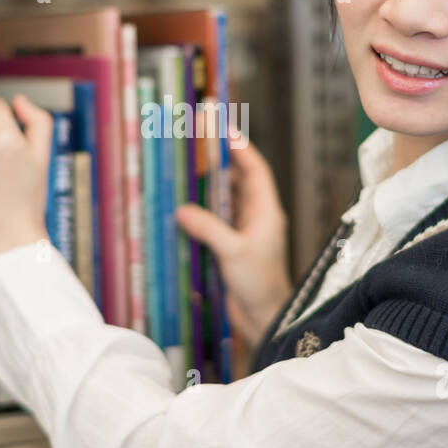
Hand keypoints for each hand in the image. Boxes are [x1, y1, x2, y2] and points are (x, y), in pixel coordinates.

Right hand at [176, 130, 292, 350]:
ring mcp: (244, 232)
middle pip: (239, 181)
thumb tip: (182, 209)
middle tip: (198, 144)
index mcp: (266, 211)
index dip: (241, 149)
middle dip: (220, 162)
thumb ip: (209, 228)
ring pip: (226, 201)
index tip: (223, 130)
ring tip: (187, 169)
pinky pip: (216, 221)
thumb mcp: (233, 251)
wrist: (265, 318)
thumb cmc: (259, 283)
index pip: (256, 170)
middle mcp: (256, 217)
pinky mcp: (232, 247)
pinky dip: (202, 212)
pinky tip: (184, 207)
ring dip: (209, 187)